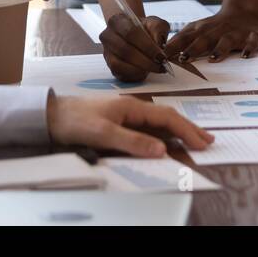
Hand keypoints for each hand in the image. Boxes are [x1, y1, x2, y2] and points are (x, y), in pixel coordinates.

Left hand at [45, 93, 213, 156]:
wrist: (49, 117)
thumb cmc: (74, 122)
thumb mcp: (103, 133)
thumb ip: (132, 141)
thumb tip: (163, 150)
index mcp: (132, 106)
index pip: (167, 117)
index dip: (187, 129)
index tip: (203, 142)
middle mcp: (132, 108)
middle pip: (168, 118)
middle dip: (189, 128)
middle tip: (208, 140)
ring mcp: (126, 115)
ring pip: (159, 123)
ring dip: (178, 132)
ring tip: (194, 139)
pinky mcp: (118, 123)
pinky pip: (147, 129)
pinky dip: (163, 135)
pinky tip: (167, 141)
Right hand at [100, 13, 170, 81]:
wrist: (138, 36)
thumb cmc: (146, 29)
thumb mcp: (156, 23)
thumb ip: (159, 30)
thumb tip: (158, 45)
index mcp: (118, 21)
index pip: (131, 33)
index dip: (147, 46)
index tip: (161, 56)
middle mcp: (108, 35)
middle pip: (124, 50)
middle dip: (145, 61)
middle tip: (161, 66)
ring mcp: (106, 51)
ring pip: (119, 64)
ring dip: (140, 69)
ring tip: (154, 69)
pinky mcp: (109, 65)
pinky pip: (119, 73)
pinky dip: (134, 74)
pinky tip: (145, 71)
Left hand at [165, 7, 257, 61]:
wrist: (245, 12)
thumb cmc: (216, 26)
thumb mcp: (198, 29)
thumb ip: (181, 40)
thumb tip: (159, 53)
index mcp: (203, 29)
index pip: (186, 37)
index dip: (175, 46)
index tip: (163, 56)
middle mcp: (218, 30)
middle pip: (204, 39)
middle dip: (194, 48)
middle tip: (183, 59)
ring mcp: (236, 33)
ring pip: (226, 40)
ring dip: (219, 48)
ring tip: (212, 58)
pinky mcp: (253, 36)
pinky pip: (252, 42)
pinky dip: (249, 48)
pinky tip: (244, 56)